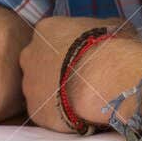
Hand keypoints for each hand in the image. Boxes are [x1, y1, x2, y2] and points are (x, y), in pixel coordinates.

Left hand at [19, 16, 126, 132]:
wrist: (106, 80)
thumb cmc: (111, 47)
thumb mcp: (111, 25)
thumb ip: (99, 29)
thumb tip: (106, 34)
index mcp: (46, 29)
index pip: (50, 37)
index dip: (66, 48)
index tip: (81, 57)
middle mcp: (30, 55)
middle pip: (39, 63)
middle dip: (54, 70)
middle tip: (78, 79)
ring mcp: (30, 85)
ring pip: (40, 90)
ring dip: (55, 94)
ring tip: (81, 99)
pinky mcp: (36, 111)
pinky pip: (46, 113)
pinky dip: (60, 115)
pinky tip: (78, 114)